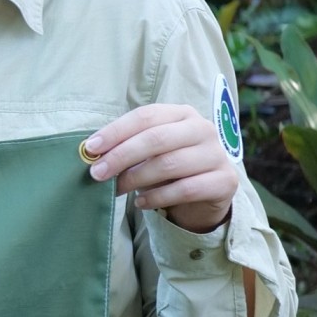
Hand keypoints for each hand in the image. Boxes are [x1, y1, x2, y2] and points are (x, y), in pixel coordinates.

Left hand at [83, 102, 236, 234]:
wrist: (206, 193)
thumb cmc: (169, 166)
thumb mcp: (149, 152)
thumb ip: (126, 147)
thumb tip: (90, 153)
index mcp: (181, 113)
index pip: (145, 116)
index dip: (116, 131)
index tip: (90, 148)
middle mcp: (203, 129)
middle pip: (156, 139)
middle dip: (121, 156)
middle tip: (97, 173)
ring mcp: (217, 154)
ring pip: (169, 164)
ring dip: (136, 179)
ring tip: (116, 189)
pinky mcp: (225, 181)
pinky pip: (185, 190)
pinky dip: (158, 197)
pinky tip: (141, 203)